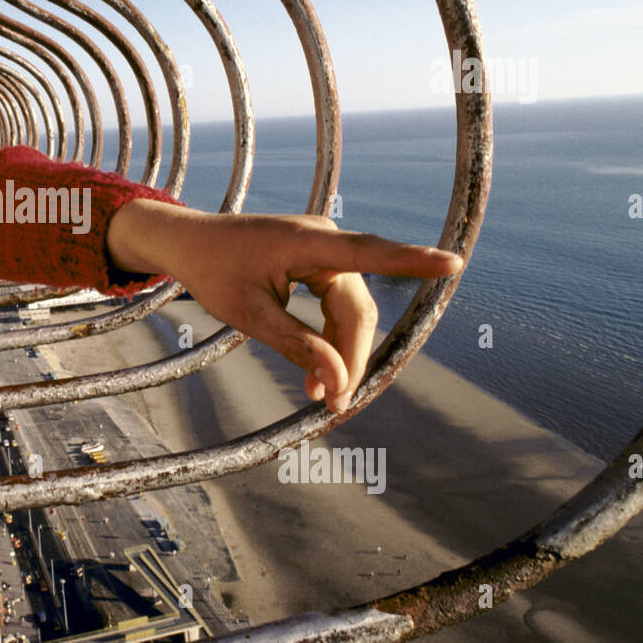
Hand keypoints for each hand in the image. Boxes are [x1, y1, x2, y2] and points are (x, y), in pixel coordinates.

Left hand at [107, 201, 463, 412]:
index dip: (412, 260)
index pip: (369, 253)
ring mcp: (324, 249)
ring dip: (341, 352)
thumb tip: (337, 382)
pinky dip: (330, 338)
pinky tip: (317, 373)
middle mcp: (324, 239)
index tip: (452, 263)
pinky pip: (338, 304)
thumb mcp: (248, 315)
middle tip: (333, 402)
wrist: (190, 244)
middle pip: (357, 307)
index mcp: (306, 241)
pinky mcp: (320, 261)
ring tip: (318, 394)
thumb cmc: (213, 272)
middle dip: (351, 356)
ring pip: (351, 311)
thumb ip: (295, 344)